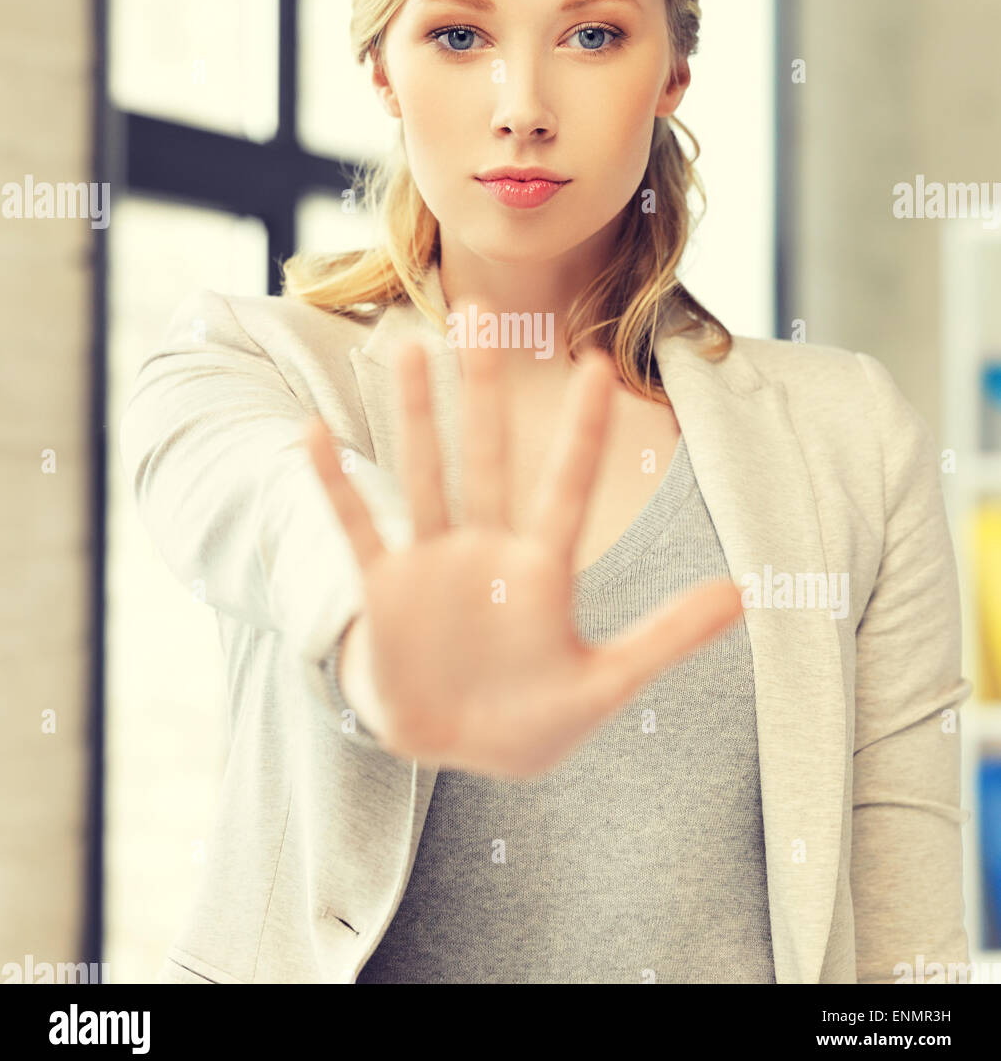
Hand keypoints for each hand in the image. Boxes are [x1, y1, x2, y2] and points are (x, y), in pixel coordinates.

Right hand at [306, 295, 744, 778]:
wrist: (456, 748)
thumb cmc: (531, 716)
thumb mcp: (605, 686)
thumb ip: (666, 637)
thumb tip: (744, 594)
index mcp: (543, 567)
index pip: (568, 484)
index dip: (583, 429)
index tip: (599, 363)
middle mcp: (487, 548)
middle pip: (487, 455)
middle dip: (483, 388)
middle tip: (480, 312)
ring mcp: (432, 564)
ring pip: (425, 474)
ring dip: (416, 415)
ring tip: (413, 346)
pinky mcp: (384, 591)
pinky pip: (355, 529)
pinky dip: (334, 487)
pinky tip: (316, 435)